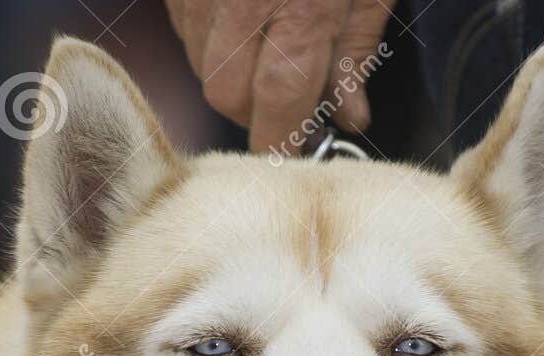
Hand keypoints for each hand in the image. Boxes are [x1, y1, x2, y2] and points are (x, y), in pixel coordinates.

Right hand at [165, 0, 395, 152]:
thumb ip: (358, 47)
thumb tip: (350, 115)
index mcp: (302, 9)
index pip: (279, 105)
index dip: (282, 140)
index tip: (292, 153)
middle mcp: (242, 3)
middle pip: (229, 95)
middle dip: (255, 107)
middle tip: (288, 92)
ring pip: (203, 65)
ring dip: (231, 72)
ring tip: (265, 43)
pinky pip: (185, 27)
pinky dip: (209, 36)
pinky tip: (239, 16)